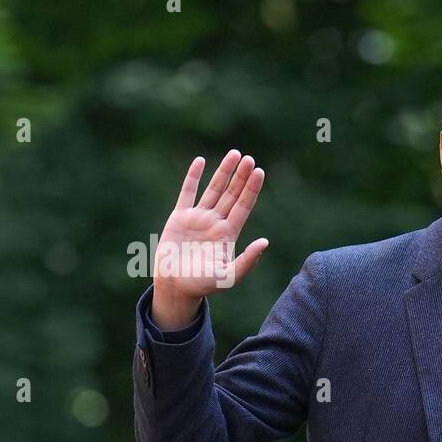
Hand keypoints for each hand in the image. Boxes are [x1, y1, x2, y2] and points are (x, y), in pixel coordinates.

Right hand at [152, 150, 268, 327]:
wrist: (176, 286)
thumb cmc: (203, 285)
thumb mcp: (229, 276)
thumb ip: (247, 260)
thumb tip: (265, 241)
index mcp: (229, 234)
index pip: (244, 206)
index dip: (251, 189)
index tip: (260, 172)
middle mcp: (216, 223)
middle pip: (232, 194)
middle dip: (241, 176)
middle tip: (250, 158)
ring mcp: (198, 218)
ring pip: (213, 189)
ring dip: (223, 172)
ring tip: (234, 154)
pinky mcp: (179, 217)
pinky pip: (187, 192)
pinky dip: (193, 176)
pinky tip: (201, 161)